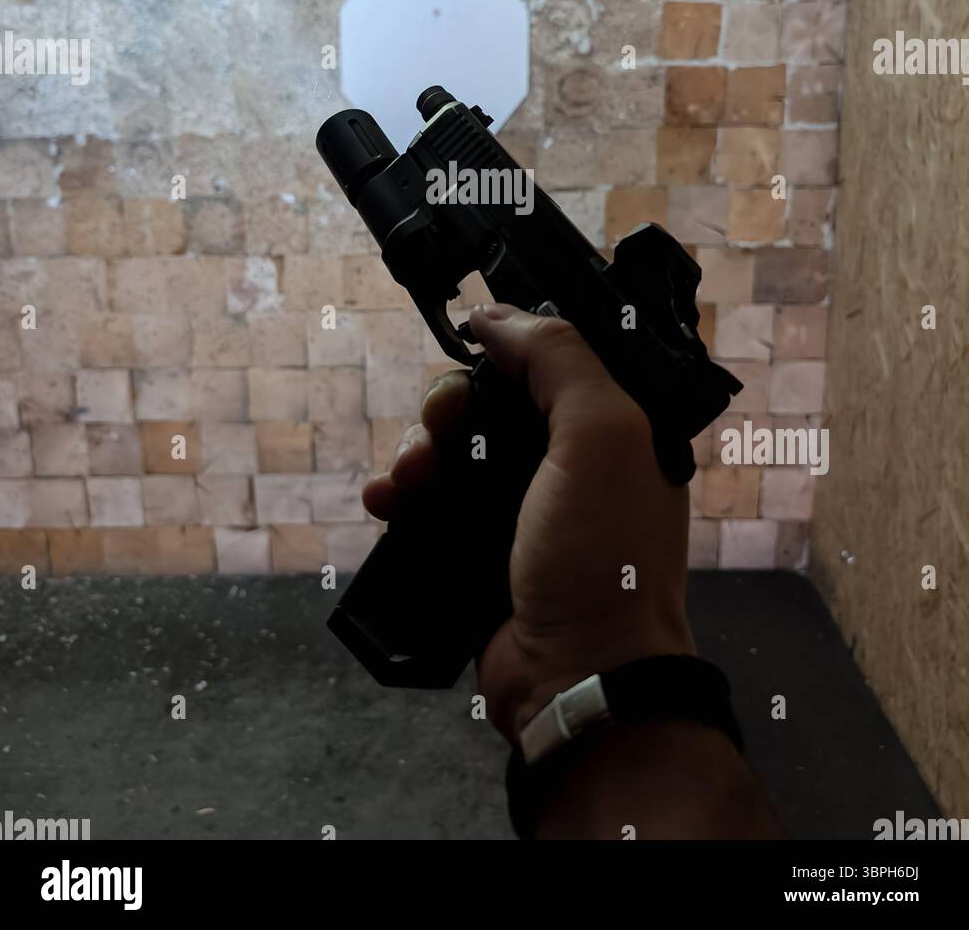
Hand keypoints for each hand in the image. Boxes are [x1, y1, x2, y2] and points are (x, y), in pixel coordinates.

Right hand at [362, 304, 695, 742]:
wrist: (578, 676)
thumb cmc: (605, 560)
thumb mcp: (601, 435)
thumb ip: (558, 359)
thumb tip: (498, 317)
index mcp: (607, 428)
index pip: (545, 361)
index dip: (503, 350)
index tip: (470, 352)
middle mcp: (565, 461)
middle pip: (485, 401)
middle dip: (447, 406)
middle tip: (440, 428)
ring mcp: (519, 507)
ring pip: (448, 449)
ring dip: (416, 451)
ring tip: (406, 480)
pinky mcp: (477, 547)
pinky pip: (427, 503)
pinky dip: (400, 495)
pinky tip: (385, 500)